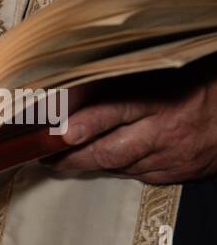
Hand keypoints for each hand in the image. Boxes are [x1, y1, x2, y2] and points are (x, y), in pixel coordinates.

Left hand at [52, 61, 216, 182]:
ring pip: (118, 166)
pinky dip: (116, 168)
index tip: (56, 130)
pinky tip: (103, 160)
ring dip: (88, 163)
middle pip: (108, 151)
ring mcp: (172, 155)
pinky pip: (136, 174)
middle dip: (71, 156)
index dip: (82, 121)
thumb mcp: (167, 69)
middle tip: (44, 155)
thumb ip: (125, 75)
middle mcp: (167, 130)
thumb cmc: (201, 83)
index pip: (114, 110)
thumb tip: (76, 84)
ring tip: (61, 159)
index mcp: (164, 96)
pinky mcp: (178, 173)